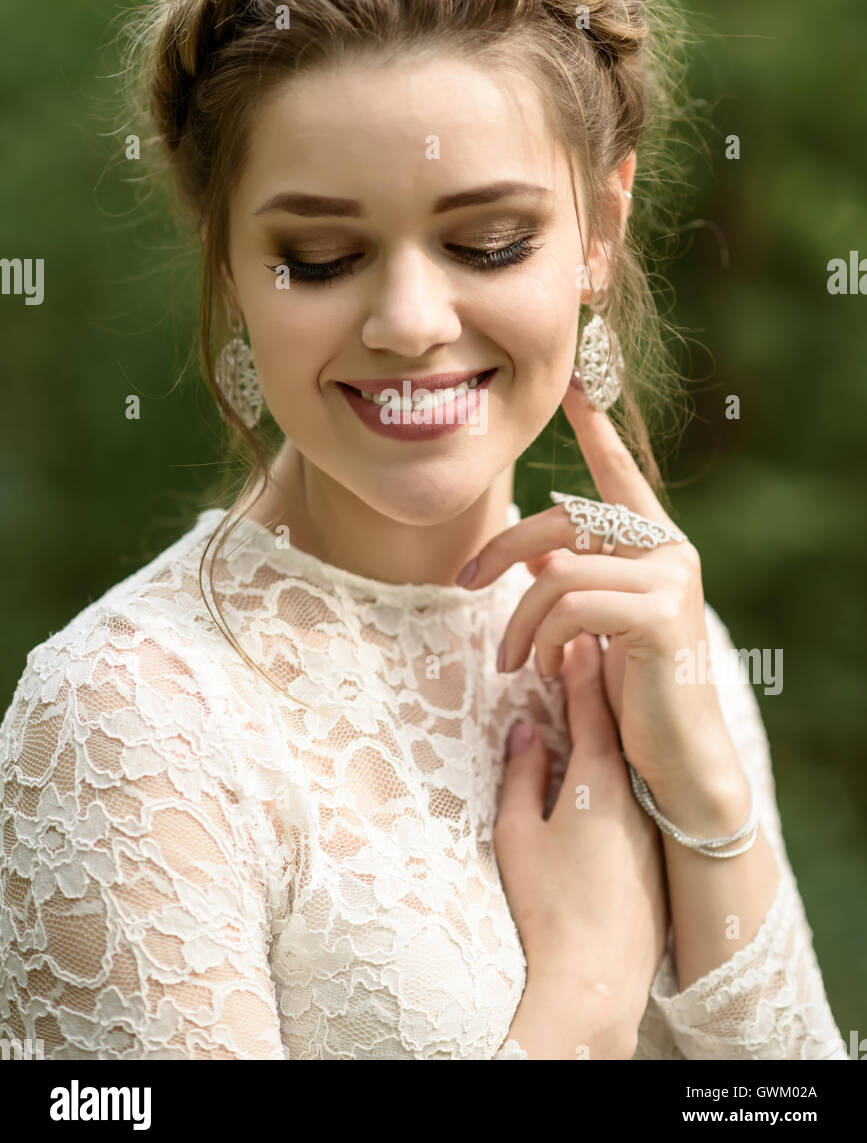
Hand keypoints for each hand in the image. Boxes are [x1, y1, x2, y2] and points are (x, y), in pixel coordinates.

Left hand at [460, 372, 744, 806]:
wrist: (677, 761)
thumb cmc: (634, 693)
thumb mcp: (596, 626)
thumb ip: (574, 579)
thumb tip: (536, 555)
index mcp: (654, 544)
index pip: (618, 472)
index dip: (594, 426)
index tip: (572, 382)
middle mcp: (670, 549)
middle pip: (564, 517)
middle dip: (501, 548)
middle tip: (462, 584)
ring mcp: (670, 577)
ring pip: (559, 569)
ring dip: (521, 621)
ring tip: (515, 661)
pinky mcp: (662, 613)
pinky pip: (572, 604)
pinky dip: (545, 639)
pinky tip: (549, 670)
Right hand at [494, 629, 669, 1053]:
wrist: (596, 980)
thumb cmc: (547, 905)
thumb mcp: (517, 833)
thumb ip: (522, 774)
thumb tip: (527, 731)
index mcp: (597, 779)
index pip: (593, 704)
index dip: (582, 666)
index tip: (574, 634)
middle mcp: (632, 793)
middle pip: (618, 725)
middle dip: (602, 686)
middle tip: (589, 647)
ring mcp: (647, 824)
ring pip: (629, 761)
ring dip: (614, 729)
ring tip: (598, 700)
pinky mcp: (654, 854)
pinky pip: (637, 794)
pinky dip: (623, 769)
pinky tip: (611, 772)